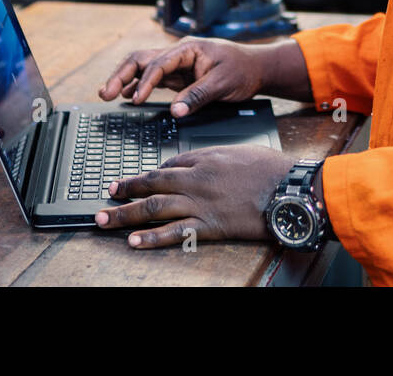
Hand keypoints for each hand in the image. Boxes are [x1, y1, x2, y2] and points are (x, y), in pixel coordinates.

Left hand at [94, 145, 296, 246]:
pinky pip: (175, 233)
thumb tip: (194, 161)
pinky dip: (151, 238)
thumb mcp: (237, 151)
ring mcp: (200, 204)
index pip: (165, 166)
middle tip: (106, 196)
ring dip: (126, 215)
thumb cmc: (269, 169)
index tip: (126, 181)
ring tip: (105, 220)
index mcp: (203, 159)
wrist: (287, 188)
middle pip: (151, 185)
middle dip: (125, 191)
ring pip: (154, 208)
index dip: (143, 175)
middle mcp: (195, 180)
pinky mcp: (209, 226)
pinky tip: (134, 241)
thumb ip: (212, 157)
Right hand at [97, 35, 312, 114]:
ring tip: (107, 94)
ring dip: (126, 79)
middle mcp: (179, 54)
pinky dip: (139, 86)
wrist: (258, 68)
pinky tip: (128, 96)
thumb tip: (175, 111)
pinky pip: (154, 79)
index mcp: (188, 49)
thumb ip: (197, 96)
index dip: (145, 82)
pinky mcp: (180, 76)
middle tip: (105, 92)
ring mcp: (178, 65)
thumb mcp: (222, 84)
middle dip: (121, 74)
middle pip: (142, 59)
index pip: (158, 63)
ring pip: (144, 68)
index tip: (136, 100)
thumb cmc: (243, 70)